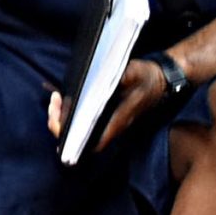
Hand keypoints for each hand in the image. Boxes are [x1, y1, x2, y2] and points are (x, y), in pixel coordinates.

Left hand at [47, 57, 169, 153]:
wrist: (161, 79)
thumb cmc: (148, 77)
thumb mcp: (136, 72)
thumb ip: (123, 76)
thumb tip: (105, 79)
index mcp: (119, 121)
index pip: (94, 142)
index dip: (73, 139)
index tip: (60, 121)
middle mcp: (111, 126)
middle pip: (79, 138)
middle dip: (60, 123)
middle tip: (54, 101)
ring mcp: (107, 122)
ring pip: (79, 130)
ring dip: (62, 118)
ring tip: (55, 98)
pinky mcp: (105, 115)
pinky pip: (82, 120)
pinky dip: (69, 112)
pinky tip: (63, 99)